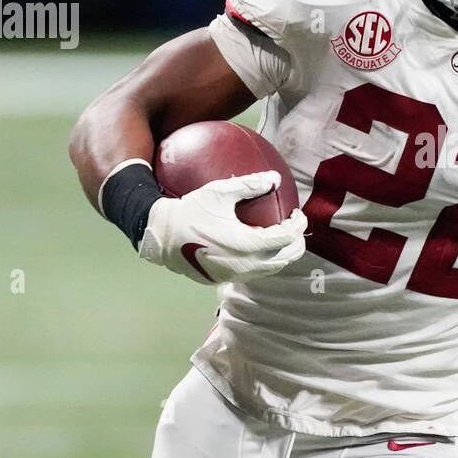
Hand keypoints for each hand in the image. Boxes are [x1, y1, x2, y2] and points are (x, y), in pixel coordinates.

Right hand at [137, 171, 306, 284]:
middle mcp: (243, 265)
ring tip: (282, 238)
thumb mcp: (219, 192)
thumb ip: (249, 184)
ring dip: (281, 254)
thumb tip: (275, 177)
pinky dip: (263, 262)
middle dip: (296, 244)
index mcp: (246, 244)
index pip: (285, 238)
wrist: (159, 234)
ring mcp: (232, 275)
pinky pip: (251, 273)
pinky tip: (259, 247)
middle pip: (284, 259)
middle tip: (295, 228)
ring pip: (270, 270)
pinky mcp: (222, 279)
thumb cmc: (189, 209)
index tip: (297, 213)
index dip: (297, 225)